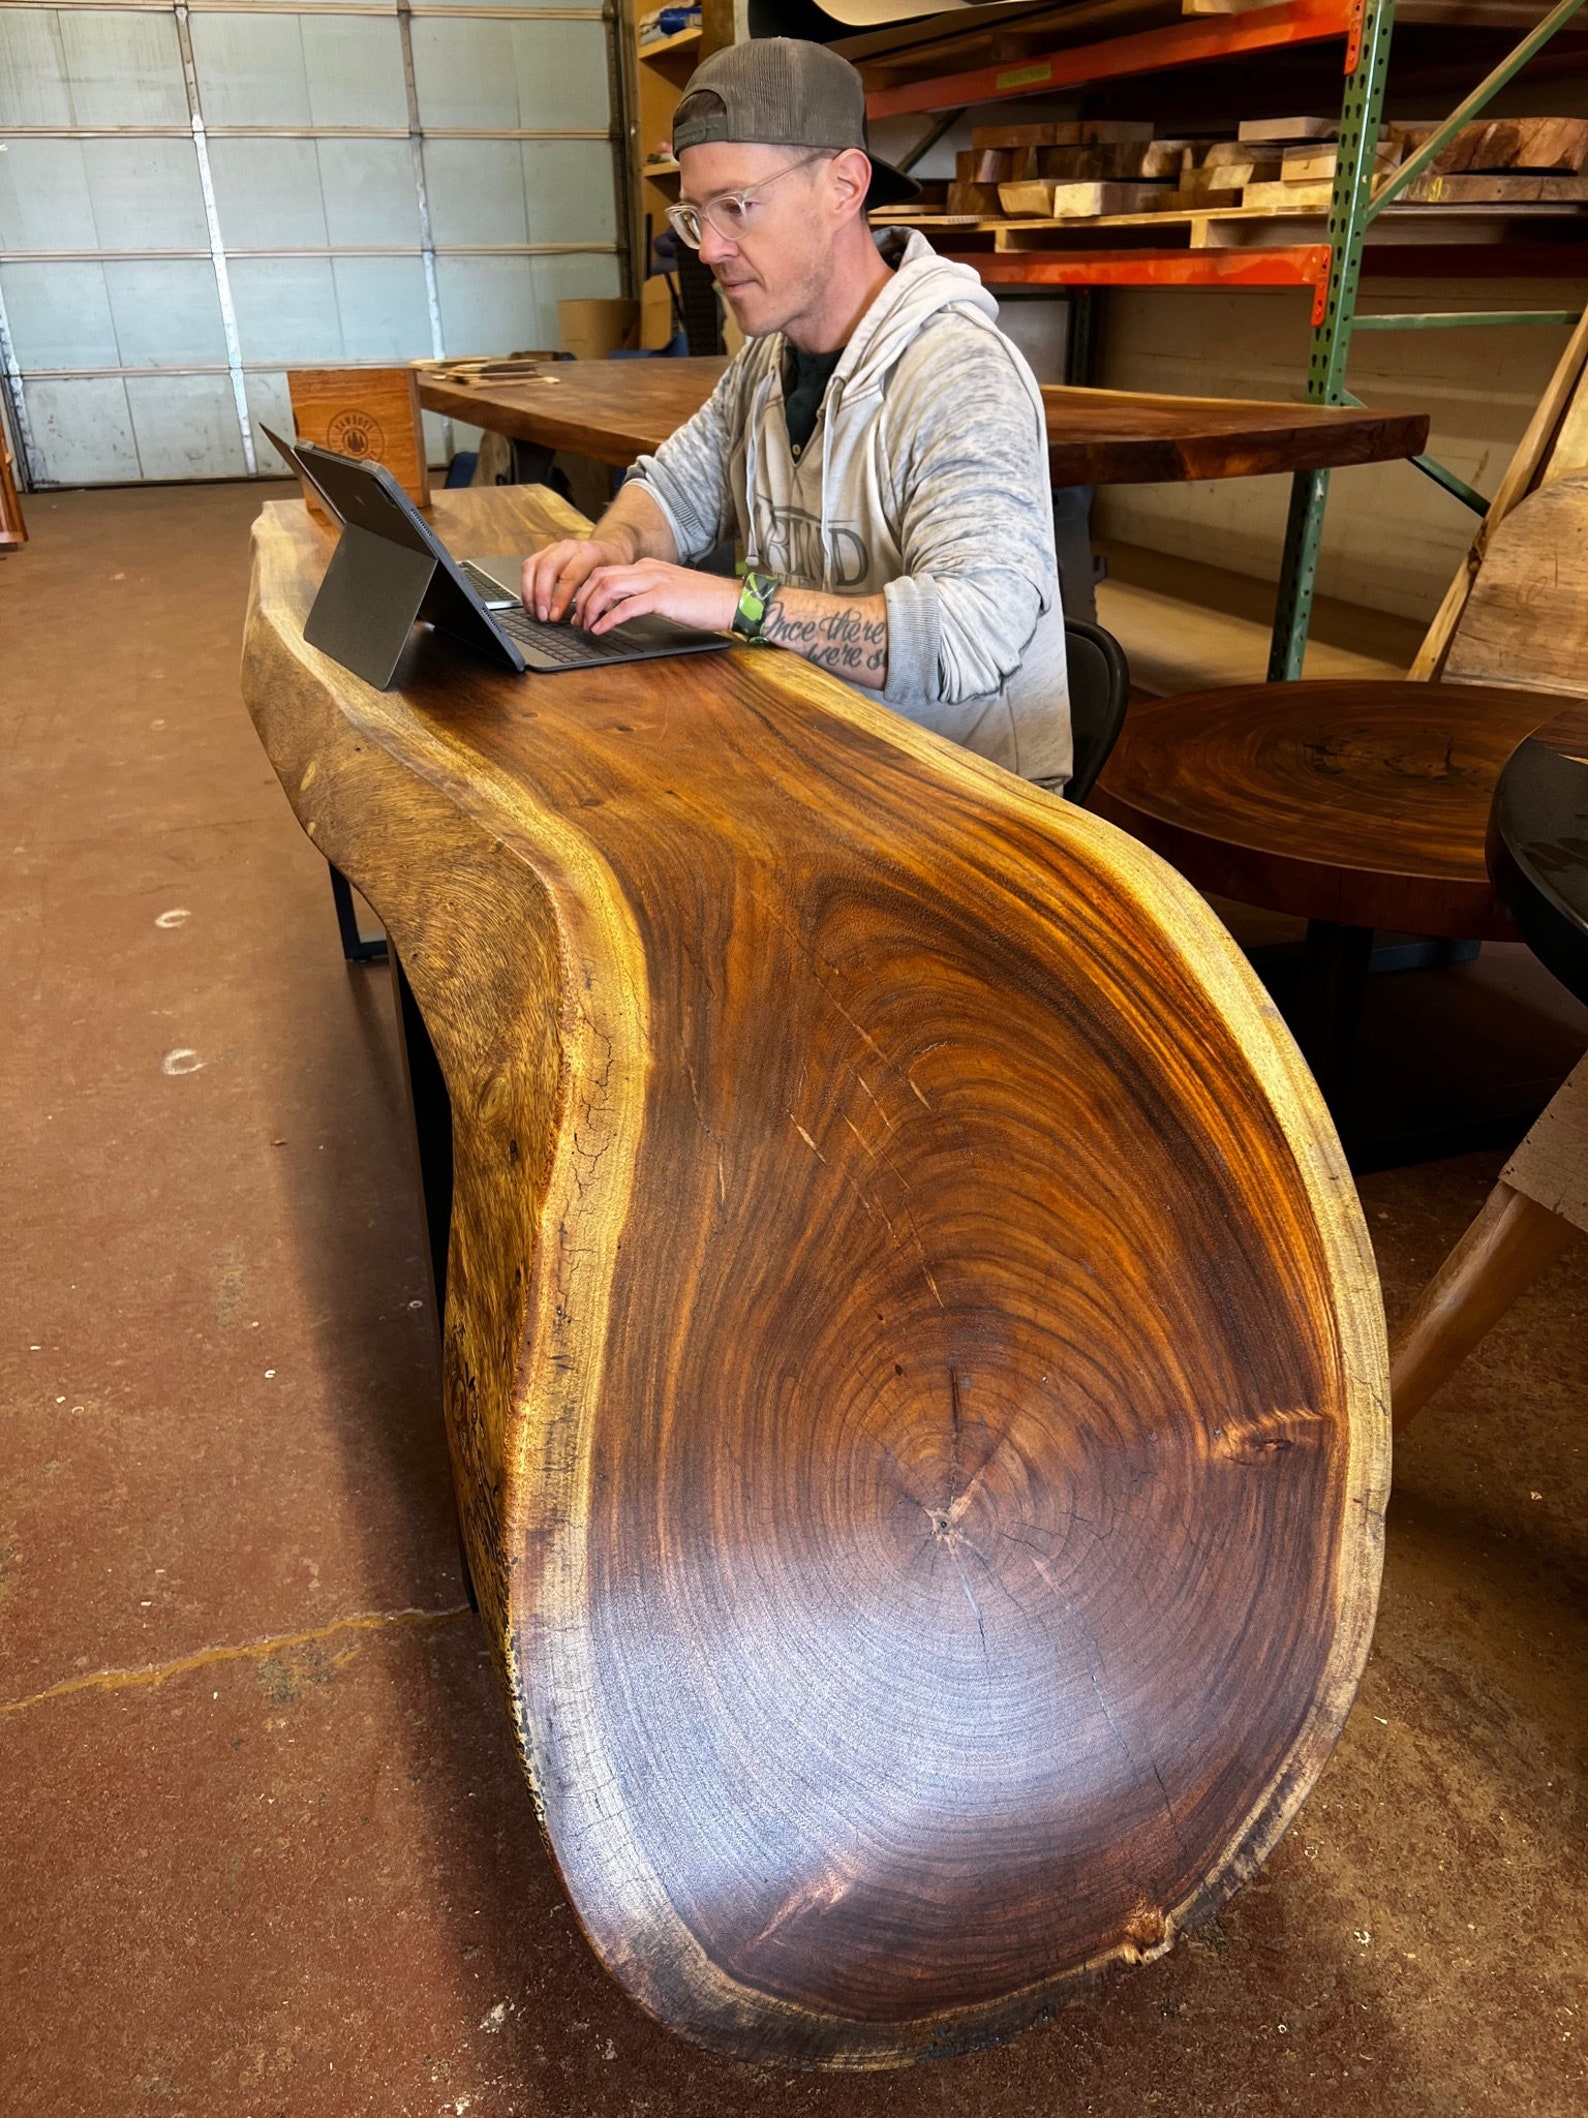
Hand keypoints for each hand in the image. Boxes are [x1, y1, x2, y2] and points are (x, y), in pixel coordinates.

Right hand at [521, 537, 632, 623]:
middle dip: (541, 596)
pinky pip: (528, 568)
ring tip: (535, 613)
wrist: (606, 550)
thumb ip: (601, 601)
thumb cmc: (608, 567)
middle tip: (543, 616)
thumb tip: (588, 621)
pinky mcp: (543, 553)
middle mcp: (569, 548)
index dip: (560, 598)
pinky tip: (531, 603)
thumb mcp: (611, 582)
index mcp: (588, 553)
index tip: (555, 616)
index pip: (570, 576)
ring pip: (532, 566)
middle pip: (547, 568)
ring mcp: (554, 548)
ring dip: (530, 593)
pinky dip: (526, 587)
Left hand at [573, 560, 740, 637]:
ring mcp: (655, 581)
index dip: (587, 591)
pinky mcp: (662, 597)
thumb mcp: (671, 591)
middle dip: (582, 599)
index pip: (606, 572)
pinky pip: (626, 607)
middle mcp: (648, 569)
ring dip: (591, 609)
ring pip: (607, 588)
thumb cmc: (705, 601)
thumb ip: (649, 594)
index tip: (581, 610)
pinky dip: (608, 619)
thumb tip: (626, 607)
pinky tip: (601, 630)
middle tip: (576, 621)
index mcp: (648, 567)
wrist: (732, 600)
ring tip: (586, 626)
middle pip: (600, 577)